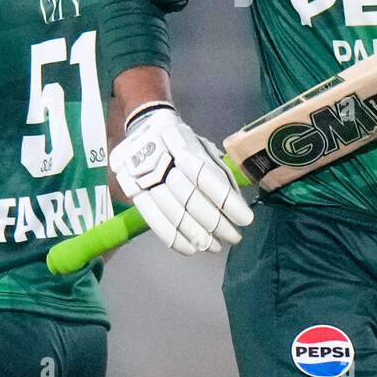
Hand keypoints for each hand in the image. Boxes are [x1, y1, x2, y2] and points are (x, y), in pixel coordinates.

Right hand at [109, 104, 254, 253]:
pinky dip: (174, 238)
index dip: (226, 200)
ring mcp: (142, 175)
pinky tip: (191, 248)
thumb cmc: (179, 140)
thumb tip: (237, 202)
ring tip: (215, 246)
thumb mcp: (199, 144)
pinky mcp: (132, 191)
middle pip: (189, 197)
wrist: (140, 128)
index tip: (245, 219)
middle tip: (234, 237)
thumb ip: (216, 169)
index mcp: (180, 140)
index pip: (205, 175)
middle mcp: (159, 157)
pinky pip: (154, 220)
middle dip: (215, 222)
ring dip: (197, 234)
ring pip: (172, 212)